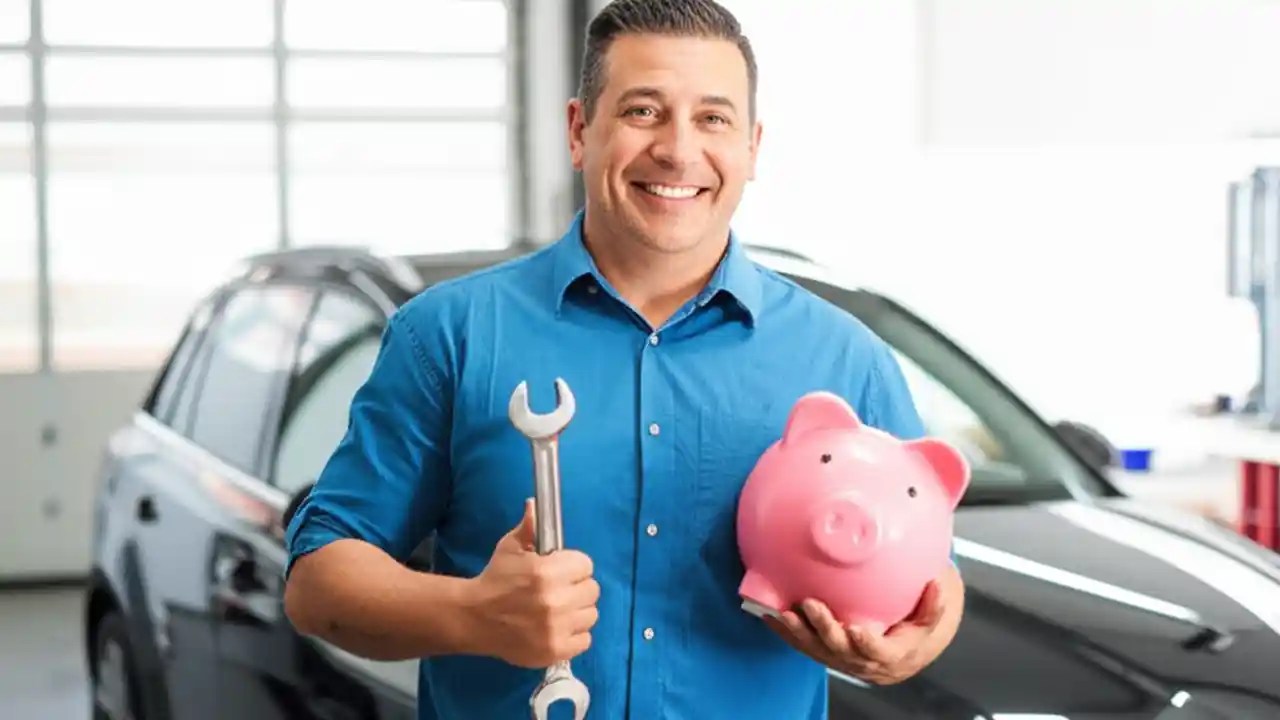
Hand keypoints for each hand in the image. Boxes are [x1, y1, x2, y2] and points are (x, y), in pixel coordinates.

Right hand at [466, 499, 599, 667]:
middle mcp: (555, 600)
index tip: (563, 570)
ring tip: (560, 610)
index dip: (574, 566)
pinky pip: (585, 640)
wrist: (473, 618)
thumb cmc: (495, 580)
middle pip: (592, 590)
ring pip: (591, 615)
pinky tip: (558, 628)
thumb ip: (529, 528)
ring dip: (578, 611)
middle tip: (561, 590)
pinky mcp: (555, 650)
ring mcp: (556, 628)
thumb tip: (535, 504)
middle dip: (577, 587)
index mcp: (546, 572)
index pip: (586, 565)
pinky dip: (574, 635)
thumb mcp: (510, 548)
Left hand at [764, 566, 962, 684]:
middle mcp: (862, 662)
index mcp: (890, 655)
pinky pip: (802, 645)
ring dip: (798, 633)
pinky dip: (785, 632)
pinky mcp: (823, 653)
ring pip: (816, 650)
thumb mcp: (929, 620)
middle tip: (811, 605)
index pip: (878, 652)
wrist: (899, 654)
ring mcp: (840, 659)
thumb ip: (933, 605)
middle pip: (840, 650)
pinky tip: (769, 614)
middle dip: (824, 629)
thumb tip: (937, 582)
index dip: (866, 644)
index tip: (857, 628)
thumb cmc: (913, 631)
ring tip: (783, 612)